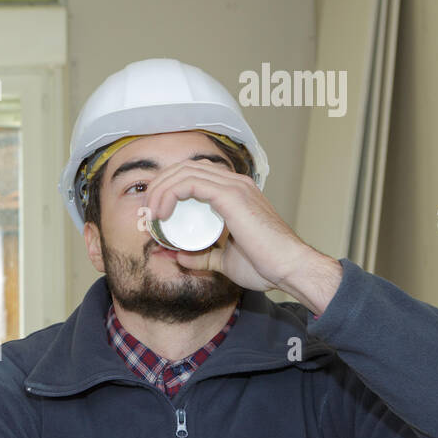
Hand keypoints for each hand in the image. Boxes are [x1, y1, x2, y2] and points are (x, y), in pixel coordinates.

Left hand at [143, 159, 312, 292]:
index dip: (168, 187)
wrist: (290, 269)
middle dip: (160, 185)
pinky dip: (170, 193)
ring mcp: (235, 186)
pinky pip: (190, 182)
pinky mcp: (232, 195)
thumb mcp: (226, 261)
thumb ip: (204, 257)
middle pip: (185, 167)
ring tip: (151, 213)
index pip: (193, 174)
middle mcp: (235, 183)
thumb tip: (180, 256)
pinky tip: (162, 213)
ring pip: (184, 171)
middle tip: (147, 211)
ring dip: (160, 189)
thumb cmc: (266, 266)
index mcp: (235, 193)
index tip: (154, 212)